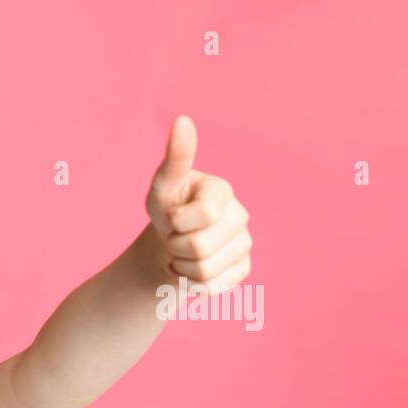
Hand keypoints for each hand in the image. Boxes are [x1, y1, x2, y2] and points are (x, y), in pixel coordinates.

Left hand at [146, 115, 251, 292]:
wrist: (167, 246)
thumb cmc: (167, 211)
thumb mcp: (163, 187)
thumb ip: (175, 158)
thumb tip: (182, 120)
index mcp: (223, 191)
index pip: (203, 214)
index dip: (176, 222)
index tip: (172, 217)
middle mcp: (240, 216)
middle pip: (199, 247)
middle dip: (174, 247)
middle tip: (174, 238)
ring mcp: (244, 244)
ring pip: (204, 271)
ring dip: (181, 267)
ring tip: (182, 253)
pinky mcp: (242, 270)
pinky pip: (212, 287)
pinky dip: (192, 284)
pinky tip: (192, 269)